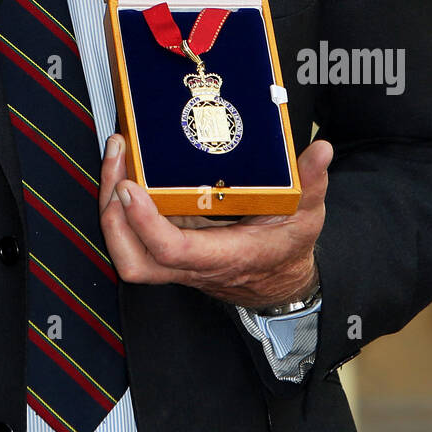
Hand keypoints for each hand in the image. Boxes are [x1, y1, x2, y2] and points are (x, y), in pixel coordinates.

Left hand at [99, 135, 331, 309]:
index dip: (145, 222)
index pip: (172, 251)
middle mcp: (191, 264)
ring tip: (117, 152)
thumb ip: (311, 183)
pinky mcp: (168, 244)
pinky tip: (126, 162)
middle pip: (133, 258)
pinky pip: (132, 231)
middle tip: (117, 158)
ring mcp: (175, 258)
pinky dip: (121, 200)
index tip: (131, 186)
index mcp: (223, 257)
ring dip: (111, 203)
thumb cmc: (288, 248)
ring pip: (125, 248)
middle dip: (112, 213)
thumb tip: (320, 150)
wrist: (279, 281)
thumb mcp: (306, 215)